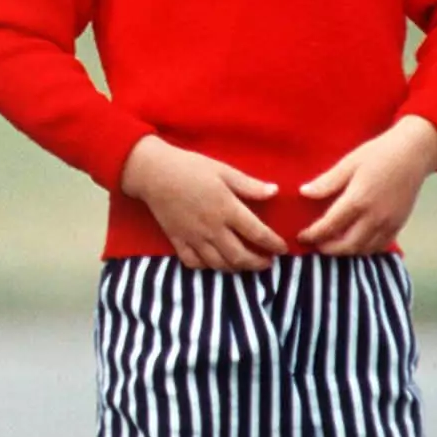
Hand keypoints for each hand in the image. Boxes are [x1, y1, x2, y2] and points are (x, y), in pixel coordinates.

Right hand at [120, 133, 286, 270]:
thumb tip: (275, 192)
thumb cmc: (191, 167)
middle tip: (268, 262)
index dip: (274, 244)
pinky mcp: (178, 241)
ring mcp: (194, 238)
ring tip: (245, 264)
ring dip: (237, 268)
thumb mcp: (224, 170)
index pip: (257, 234)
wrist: (154, 172)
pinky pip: (194, 263)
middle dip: (258, 263)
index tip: (282, 248)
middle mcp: (213, 229)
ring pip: (219, 264)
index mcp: (227, 209)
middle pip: (240, 257)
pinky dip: (207, 267)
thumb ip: (249, 185)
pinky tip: (214, 262)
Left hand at [298, 115, 436, 253]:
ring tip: (332, 245)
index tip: (302, 237)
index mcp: (358, 200)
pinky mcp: (399, 225)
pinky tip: (355, 243)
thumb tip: (304, 193)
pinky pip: (379, 246)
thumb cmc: (378, 154)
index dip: (313, 235)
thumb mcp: (348, 163)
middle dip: (328, 249)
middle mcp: (374, 217)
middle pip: (347, 245)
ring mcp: (389, 224)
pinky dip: (364, 249)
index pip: (330, 226)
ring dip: (346, 252)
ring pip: (364, 249)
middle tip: (315, 244)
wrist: (413, 153)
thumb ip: (327, 182)